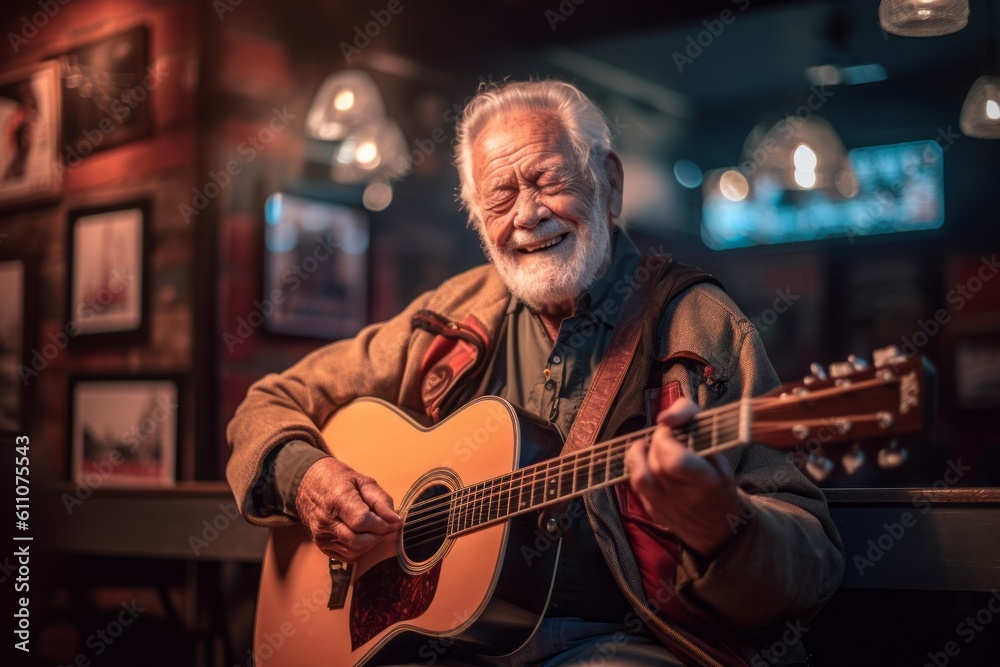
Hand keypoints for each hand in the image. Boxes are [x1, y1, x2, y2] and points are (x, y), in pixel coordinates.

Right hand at [295, 457, 400, 561]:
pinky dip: (360, 549)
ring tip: (373, 528)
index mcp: (337, 499)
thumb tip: (396, 520)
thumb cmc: (339, 480)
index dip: (382, 525)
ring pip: (355, 551)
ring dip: (371, 543)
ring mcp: (321, 535)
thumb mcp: (363, 481)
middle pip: (359, 541)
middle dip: (379, 535)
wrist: (308, 484)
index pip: (362, 521)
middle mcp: (325, 520)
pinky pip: (347, 556)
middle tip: (387, 525)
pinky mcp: (321, 545)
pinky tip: (362, 534)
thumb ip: (381, 501)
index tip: (394, 521)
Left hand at [625, 397, 739, 558]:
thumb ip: (701, 437)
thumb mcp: (723, 463)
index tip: (672, 426)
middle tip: (667, 434)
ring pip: (639, 475)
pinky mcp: (651, 510)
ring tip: (649, 444)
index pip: (675, 459)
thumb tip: (672, 416)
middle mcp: (681, 496)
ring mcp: (663, 505)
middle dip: (658, 440)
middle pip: (657, 461)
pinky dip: (637, 467)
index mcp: (706, 483)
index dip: (667, 437)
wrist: (715, 532)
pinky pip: (636, 485)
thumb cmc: (720, 491)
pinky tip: (646, 459)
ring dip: (639, 452)